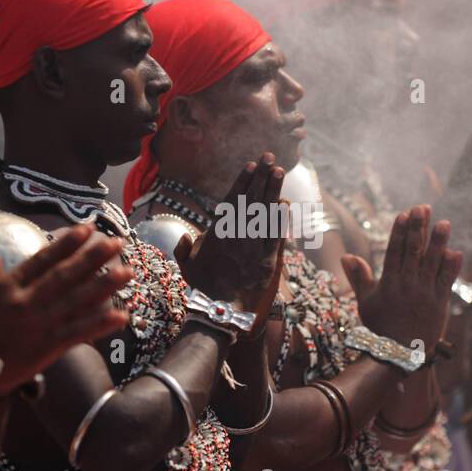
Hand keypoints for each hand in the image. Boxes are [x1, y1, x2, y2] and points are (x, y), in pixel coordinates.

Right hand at [0, 224, 133, 392]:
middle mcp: (27, 300)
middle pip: (66, 274)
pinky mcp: (45, 347)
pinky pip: (78, 332)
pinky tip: (122, 316)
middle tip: (117, 243)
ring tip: (128, 272)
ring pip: (77, 299)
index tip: (87, 229)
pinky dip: (100, 324)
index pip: (43, 259)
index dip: (67, 243)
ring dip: (105, 285)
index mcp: (7, 286)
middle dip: (94, 257)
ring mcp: (38, 323)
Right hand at [179, 153, 287, 308]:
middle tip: (271, 157)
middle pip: (252, 199)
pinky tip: (286, 202)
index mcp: (217, 232)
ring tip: (280, 171)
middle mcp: (236, 235)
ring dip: (273, 189)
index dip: (243, 181)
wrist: (219, 313)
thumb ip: (185, 249)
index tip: (251, 165)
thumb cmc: (201, 290)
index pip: (233, 200)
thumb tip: (186, 237)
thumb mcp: (187, 267)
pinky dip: (281, 217)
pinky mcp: (268, 261)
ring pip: (266, 212)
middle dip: (262, 176)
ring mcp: (253, 247)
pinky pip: (276, 234)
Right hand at [342, 205, 462, 349]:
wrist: (399, 354)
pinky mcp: (439, 303)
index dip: (399, 232)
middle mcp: (407, 285)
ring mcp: (424, 294)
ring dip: (438, 242)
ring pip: (432, 263)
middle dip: (418, 228)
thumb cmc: (380, 327)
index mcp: (389, 283)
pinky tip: (456, 252)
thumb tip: (346, 256)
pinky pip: (446, 282)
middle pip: (413, 251)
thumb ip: (359, 277)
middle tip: (423, 208)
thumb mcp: (365, 302)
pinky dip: (451, 267)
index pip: (394, 252)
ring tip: (444, 223)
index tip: (403, 214)